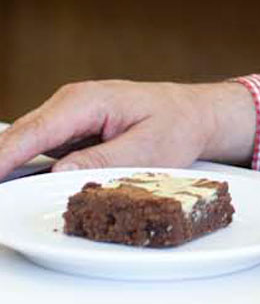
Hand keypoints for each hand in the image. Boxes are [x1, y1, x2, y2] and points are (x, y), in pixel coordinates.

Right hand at [0, 79, 257, 179]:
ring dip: (7, 169)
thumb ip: (103, 160)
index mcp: (86, 102)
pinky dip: (21, 169)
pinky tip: (14, 189)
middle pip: (17, 138)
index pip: (31, 132)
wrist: (195, 113)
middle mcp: (69, 104)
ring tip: (8, 199)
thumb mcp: (149, 148)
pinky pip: (35, 151)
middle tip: (1, 201)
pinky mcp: (68, 132)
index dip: (1, 158)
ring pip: (22, 146)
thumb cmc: (179, 124)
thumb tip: (59, 173)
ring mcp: (66, 118)